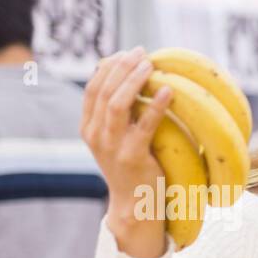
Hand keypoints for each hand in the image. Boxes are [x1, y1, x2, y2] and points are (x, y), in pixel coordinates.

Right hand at [81, 46, 173, 257]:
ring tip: (152, 66)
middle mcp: (95, 135)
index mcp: (88, 127)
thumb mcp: (116, 139)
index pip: (93, 88)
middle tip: (142, 53)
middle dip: (123, 67)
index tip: (128, 53)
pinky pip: (144, 125)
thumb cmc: (132, 168)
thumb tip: (133, 80)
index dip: (110, 67)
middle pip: (104, 91)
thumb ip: (119, 115)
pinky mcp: (132, 157)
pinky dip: (156, 105)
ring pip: (117, 104)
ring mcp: (111, 147)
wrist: (135, 204)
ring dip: (134, 80)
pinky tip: (168, 91)